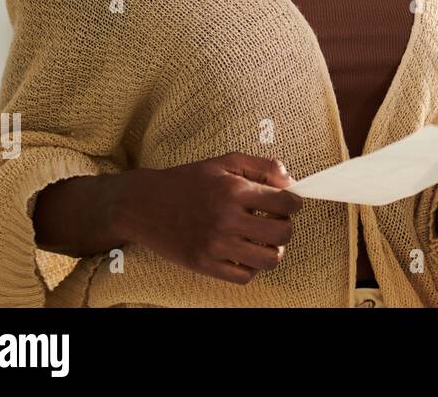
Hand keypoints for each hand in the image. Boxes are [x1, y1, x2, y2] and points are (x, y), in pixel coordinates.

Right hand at [113, 153, 302, 285]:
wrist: (143, 204)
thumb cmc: (187, 181)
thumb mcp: (224, 162)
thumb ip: (262, 167)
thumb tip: (290, 182)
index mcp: (234, 191)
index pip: (286, 203)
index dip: (294, 203)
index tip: (288, 203)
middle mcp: (226, 219)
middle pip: (282, 234)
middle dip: (286, 226)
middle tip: (274, 220)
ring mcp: (215, 245)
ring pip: (268, 259)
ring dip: (273, 250)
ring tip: (262, 239)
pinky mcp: (204, 264)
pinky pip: (244, 276)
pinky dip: (252, 266)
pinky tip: (245, 252)